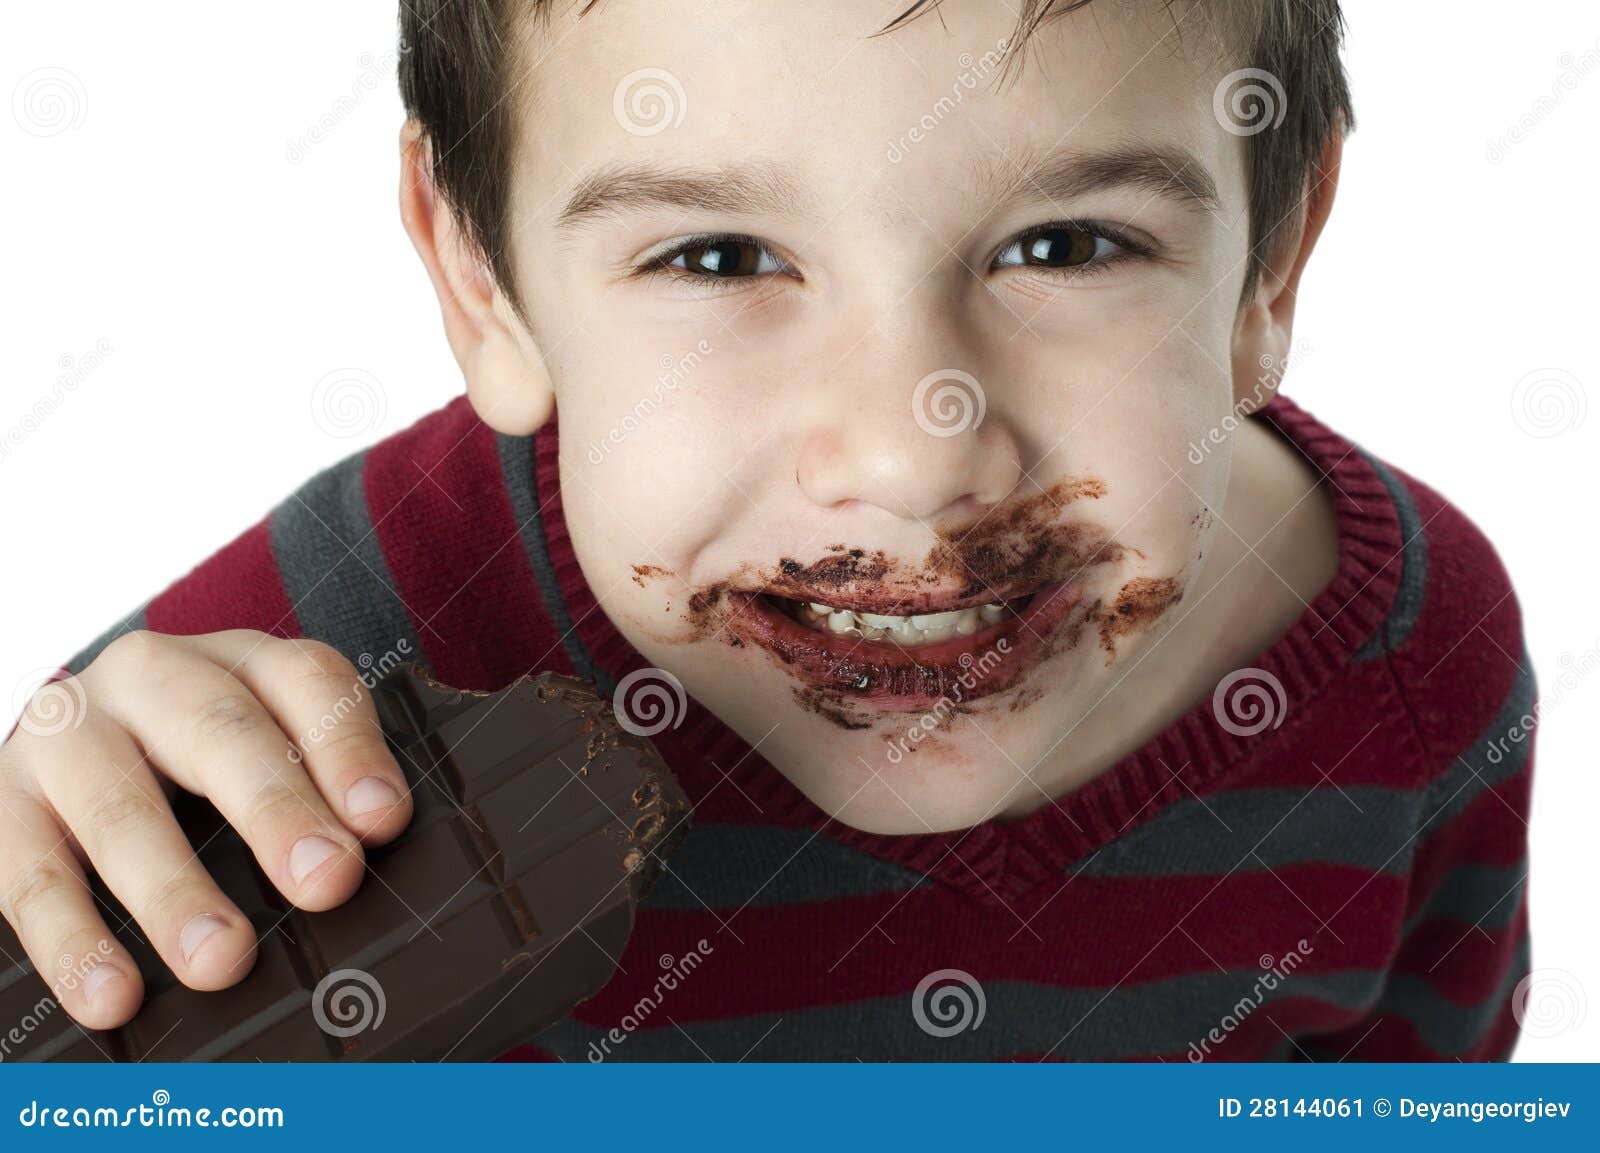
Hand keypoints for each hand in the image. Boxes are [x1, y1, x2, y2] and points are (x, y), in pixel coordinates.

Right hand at [0, 630, 412, 1028]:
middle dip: (277, 811)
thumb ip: (322, 795)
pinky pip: (30, 874)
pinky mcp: (0, 801)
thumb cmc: (197, 765)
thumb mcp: (265, 751)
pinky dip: (74, 941)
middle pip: (220, 732)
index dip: (347, 749)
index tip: (383, 820)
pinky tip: (112, 994)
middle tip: (326, 882)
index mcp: (240, 662)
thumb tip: (368, 869)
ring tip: (221, 959)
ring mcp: (69, 735)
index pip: (306, 680)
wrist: (64, 750)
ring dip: (174, 890)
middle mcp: (152, 678)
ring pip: (120, 805)